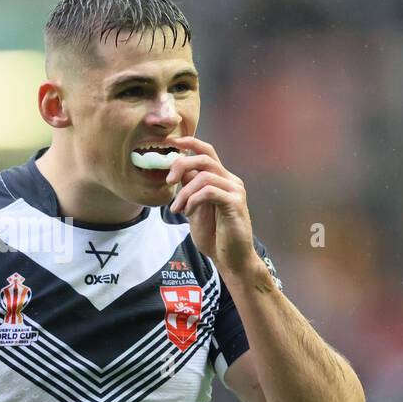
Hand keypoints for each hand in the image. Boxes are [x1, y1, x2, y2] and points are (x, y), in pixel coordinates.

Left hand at [164, 134, 258, 276]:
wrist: (230, 258)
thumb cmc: (214, 235)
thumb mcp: (194, 208)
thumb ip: (189, 189)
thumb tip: (177, 172)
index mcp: (221, 179)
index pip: (206, 151)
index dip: (189, 143)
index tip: (169, 143)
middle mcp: (230, 180)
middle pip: (205, 157)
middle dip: (181, 164)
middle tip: (168, 181)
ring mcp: (234, 190)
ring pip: (204, 176)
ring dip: (184, 192)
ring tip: (176, 209)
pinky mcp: (235, 203)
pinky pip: (209, 191)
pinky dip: (193, 200)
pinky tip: (187, 213)